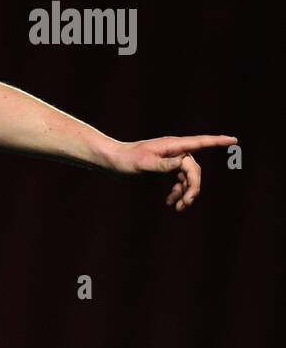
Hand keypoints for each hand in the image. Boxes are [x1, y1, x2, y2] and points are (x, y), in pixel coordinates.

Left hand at [106, 134, 237, 212]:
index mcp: (173, 146)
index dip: (217, 142)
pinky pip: (179, 182)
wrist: (113, 162)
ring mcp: (171, 161)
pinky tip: (170, 203)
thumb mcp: (144, 163)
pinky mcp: (165, 170)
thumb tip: (183, 162)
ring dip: (186, 193)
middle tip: (186, 204)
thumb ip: (164, 164)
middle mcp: (175, 152)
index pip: (200, 143)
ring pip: (188, 178)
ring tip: (178, 207)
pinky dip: (177, 192)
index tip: (234, 140)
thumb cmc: (127, 160)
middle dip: (194, 187)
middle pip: (195, 170)